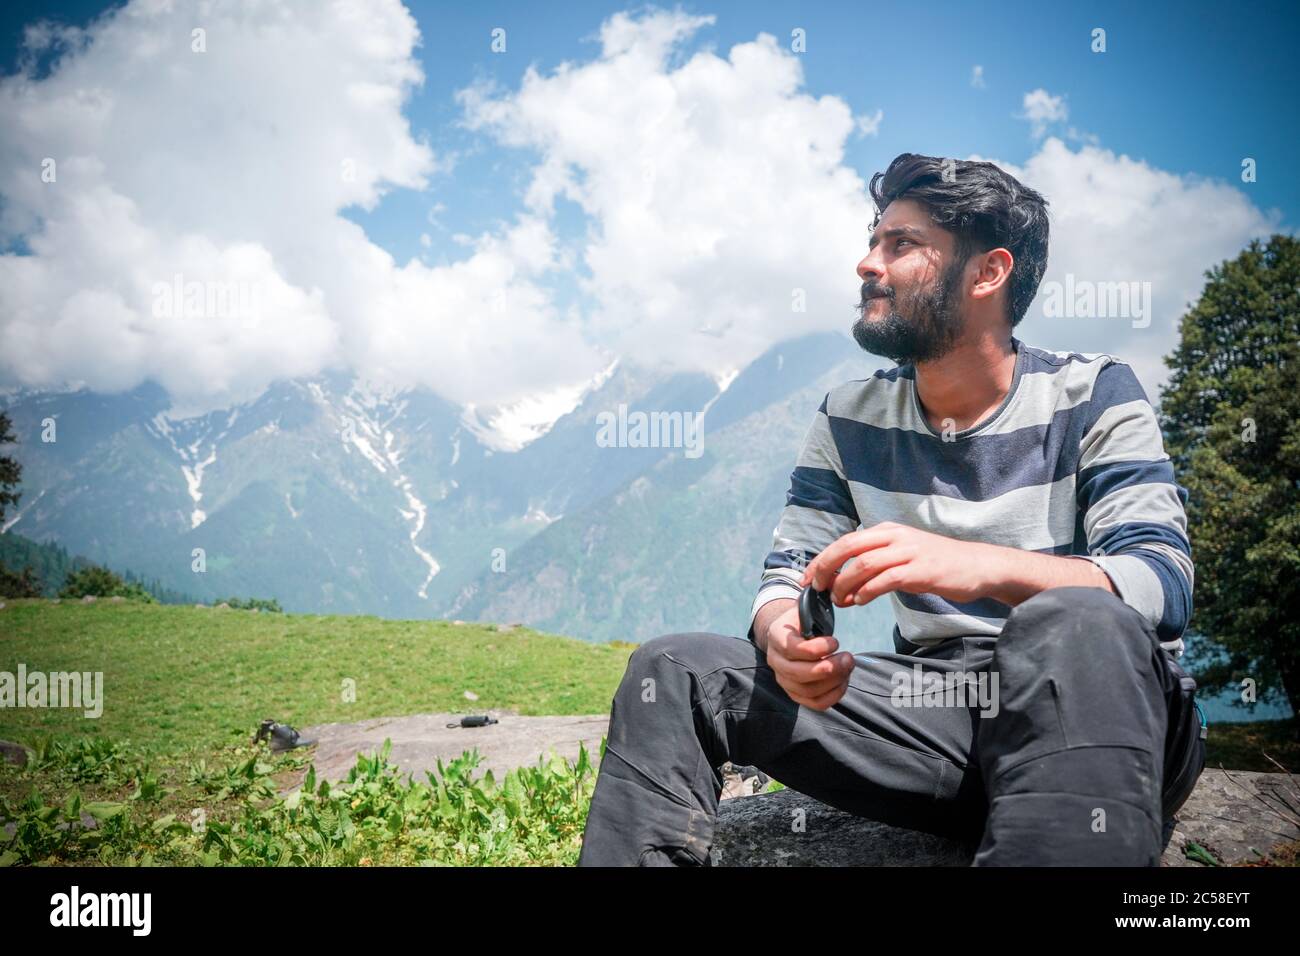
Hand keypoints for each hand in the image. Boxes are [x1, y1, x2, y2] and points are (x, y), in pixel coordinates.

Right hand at [763, 602, 855, 710]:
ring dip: (834, 682)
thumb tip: (828, 584)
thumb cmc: (802, 621)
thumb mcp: (804, 606)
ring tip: (848, 666)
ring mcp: (784, 680)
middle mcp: (775, 661)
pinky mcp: (796, 694)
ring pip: (807, 691)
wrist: (789, 637)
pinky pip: (814, 703)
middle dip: (829, 668)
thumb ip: (814, 598)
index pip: (791, 649)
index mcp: (776, 637)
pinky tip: (844, 680)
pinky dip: (833, 695)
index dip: (815, 649)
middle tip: (849, 658)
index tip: (835, 641)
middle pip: (798, 674)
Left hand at [798, 522, 996, 607]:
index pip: (845, 541)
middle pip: (848, 547)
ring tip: (838, 600)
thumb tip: (843, 587)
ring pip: (864, 563)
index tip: (807, 579)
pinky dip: (868, 591)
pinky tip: (860, 601)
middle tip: (815, 588)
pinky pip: (886, 579)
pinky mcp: (921, 570)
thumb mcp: (901, 559)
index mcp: (887, 531)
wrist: (977, 566)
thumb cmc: (936, 566)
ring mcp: (909, 551)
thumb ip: (873, 569)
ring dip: (845, 583)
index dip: (822, 560)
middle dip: (825, 568)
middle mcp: (895, 537)